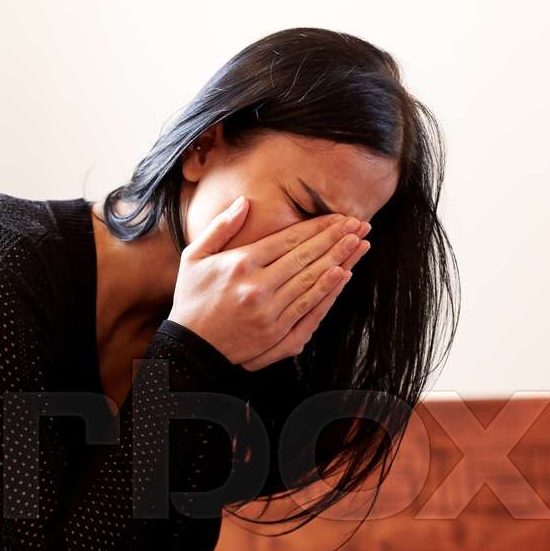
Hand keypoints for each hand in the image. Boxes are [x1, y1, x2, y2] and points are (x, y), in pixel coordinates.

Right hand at [166, 195, 370, 370]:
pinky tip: (343, 275)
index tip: (339, 217)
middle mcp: (257, 287)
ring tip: (360, 244)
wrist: (189, 348)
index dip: (318, 227)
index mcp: (240, 264)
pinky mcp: (276, 333)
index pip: (288, 239)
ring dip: (340, 260)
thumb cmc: (191, 299)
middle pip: (305, 257)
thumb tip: (244, 202)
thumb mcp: (194, 257)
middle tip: (359, 224)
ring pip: (312, 281)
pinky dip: (328, 291)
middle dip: (336, 239)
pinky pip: (309, 308)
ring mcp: (269, 312)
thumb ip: (220, 228)